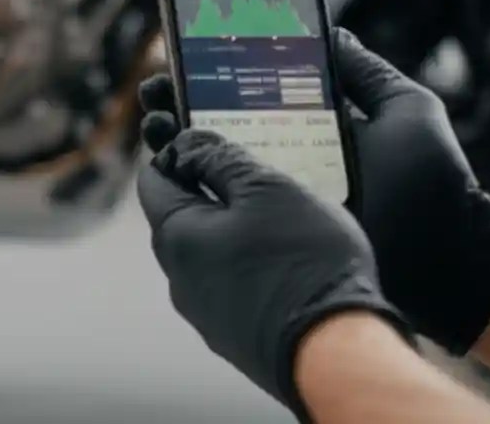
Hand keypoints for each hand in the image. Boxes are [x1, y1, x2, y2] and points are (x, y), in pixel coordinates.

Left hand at [138, 129, 407, 411]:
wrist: (335, 353)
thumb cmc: (301, 262)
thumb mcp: (265, 188)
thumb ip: (220, 159)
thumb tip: (184, 143)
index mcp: (175, 236)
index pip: (154, 179)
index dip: (176, 150)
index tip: (207, 135)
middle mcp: (180, 277)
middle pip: (182, 215)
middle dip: (211, 187)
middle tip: (255, 168)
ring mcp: (206, 311)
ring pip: (211, 251)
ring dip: (235, 226)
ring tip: (280, 210)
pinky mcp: (236, 334)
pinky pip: (233, 282)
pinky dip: (250, 260)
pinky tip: (288, 254)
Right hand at [140, 28, 489, 353]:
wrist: (447, 258)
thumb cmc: (435, 183)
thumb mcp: (406, 110)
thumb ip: (367, 72)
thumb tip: (331, 29)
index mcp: (319, 125)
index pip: (259, 90)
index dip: (220, 70)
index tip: (187, 48)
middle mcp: (294, 156)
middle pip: (224, 121)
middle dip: (184, 99)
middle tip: (158, 85)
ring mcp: (283, 192)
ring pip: (214, 160)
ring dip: (175, 136)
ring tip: (154, 120)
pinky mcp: (279, 227)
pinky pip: (227, 204)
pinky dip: (192, 182)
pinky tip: (168, 162)